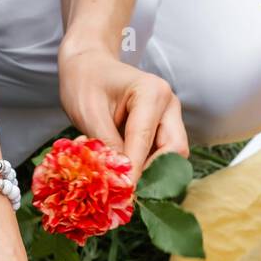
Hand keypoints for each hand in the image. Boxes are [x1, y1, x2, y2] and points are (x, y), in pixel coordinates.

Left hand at [58, 47, 188, 181]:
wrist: (88, 66)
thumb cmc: (86, 82)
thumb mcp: (89, 114)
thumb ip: (107, 146)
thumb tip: (120, 180)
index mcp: (152, 93)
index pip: (147, 141)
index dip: (135, 171)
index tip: (122, 195)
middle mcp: (168, 105)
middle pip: (174, 151)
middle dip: (153, 174)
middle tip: (127, 193)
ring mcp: (168, 117)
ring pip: (171, 157)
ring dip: (150, 174)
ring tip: (122, 184)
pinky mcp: (162, 129)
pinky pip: (161, 155)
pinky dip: (145, 168)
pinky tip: (125, 174)